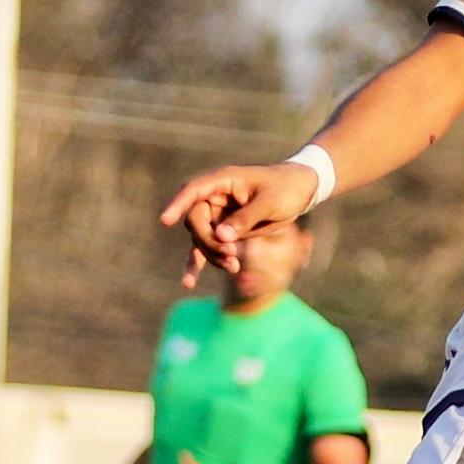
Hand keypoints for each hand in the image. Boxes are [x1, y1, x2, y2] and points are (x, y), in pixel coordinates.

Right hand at [158, 160, 318, 279]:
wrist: (298, 193)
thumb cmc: (285, 190)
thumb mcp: (269, 203)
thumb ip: (245, 219)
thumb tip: (220, 236)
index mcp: (224, 181)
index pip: (194, 190)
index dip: (177, 204)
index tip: (165, 221)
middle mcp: (215, 197)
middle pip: (195, 221)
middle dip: (208, 241)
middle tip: (231, 254)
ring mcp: (216, 215)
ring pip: (201, 238)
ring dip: (212, 255)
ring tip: (234, 266)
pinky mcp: (222, 231)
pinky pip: (205, 248)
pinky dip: (199, 263)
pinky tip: (188, 283)